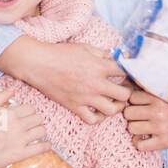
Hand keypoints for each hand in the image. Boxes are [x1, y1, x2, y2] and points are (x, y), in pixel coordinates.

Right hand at [0, 37, 129, 124]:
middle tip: (124, 90)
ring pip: (111, 111)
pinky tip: (98, 110)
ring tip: (114, 102)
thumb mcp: (85, 48)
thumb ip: (103, 54)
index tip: (126, 74)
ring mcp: (85, 97)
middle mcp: (95, 84)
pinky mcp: (74, 106)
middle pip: (124, 95)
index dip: (129, 72)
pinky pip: (92, 120)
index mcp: (99, 67)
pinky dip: (98, 118)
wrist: (39, 64)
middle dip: (127, 92)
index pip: (125, 72)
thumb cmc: (61, 53)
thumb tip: (117, 57)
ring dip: (116, 107)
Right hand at [0, 88, 49, 167]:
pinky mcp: (21, 154)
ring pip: (42, 131)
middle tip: (31, 125)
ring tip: (36, 134)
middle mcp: (18, 125)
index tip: (25, 116)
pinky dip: (46, 146)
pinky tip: (45, 145)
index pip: (30, 108)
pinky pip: (41, 148)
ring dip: (40, 131)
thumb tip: (13, 88)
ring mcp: (21, 140)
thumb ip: (0, 98)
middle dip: (35, 120)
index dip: (29, 112)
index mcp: (10, 114)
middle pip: (38, 118)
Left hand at [123, 89, 167, 150]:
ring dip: (136, 128)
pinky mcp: (164, 142)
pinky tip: (146, 139)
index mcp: (159, 96)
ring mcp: (161, 127)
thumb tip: (128, 83)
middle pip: (128, 113)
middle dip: (133, 115)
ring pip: (131, 128)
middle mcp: (158, 110)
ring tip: (144, 127)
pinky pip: (140, 145)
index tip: (140, 104)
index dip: (134, 101)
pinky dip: (139, 143)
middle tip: (141, 116)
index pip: (131, 97)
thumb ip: (153, 88)